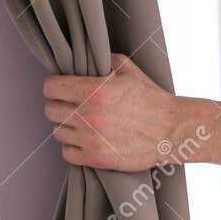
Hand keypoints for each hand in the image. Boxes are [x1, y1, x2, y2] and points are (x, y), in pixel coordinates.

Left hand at [42, 52, 184, 172]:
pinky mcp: (96, 158)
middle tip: (71, 103)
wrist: (170, 130)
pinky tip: (85, 138)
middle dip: (59, 104)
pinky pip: (66, 153)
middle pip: (50, 110)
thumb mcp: (128, 69)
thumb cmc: (150, 98)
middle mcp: (89, 115)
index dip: (54, 85)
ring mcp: (91, 139)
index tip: (60, 87)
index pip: (50, 88)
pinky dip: (73, 146)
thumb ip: (101, 61)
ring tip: (81, 121)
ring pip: (57, 132)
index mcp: (95, 91)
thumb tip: (82, 60)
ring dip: (66, 125)